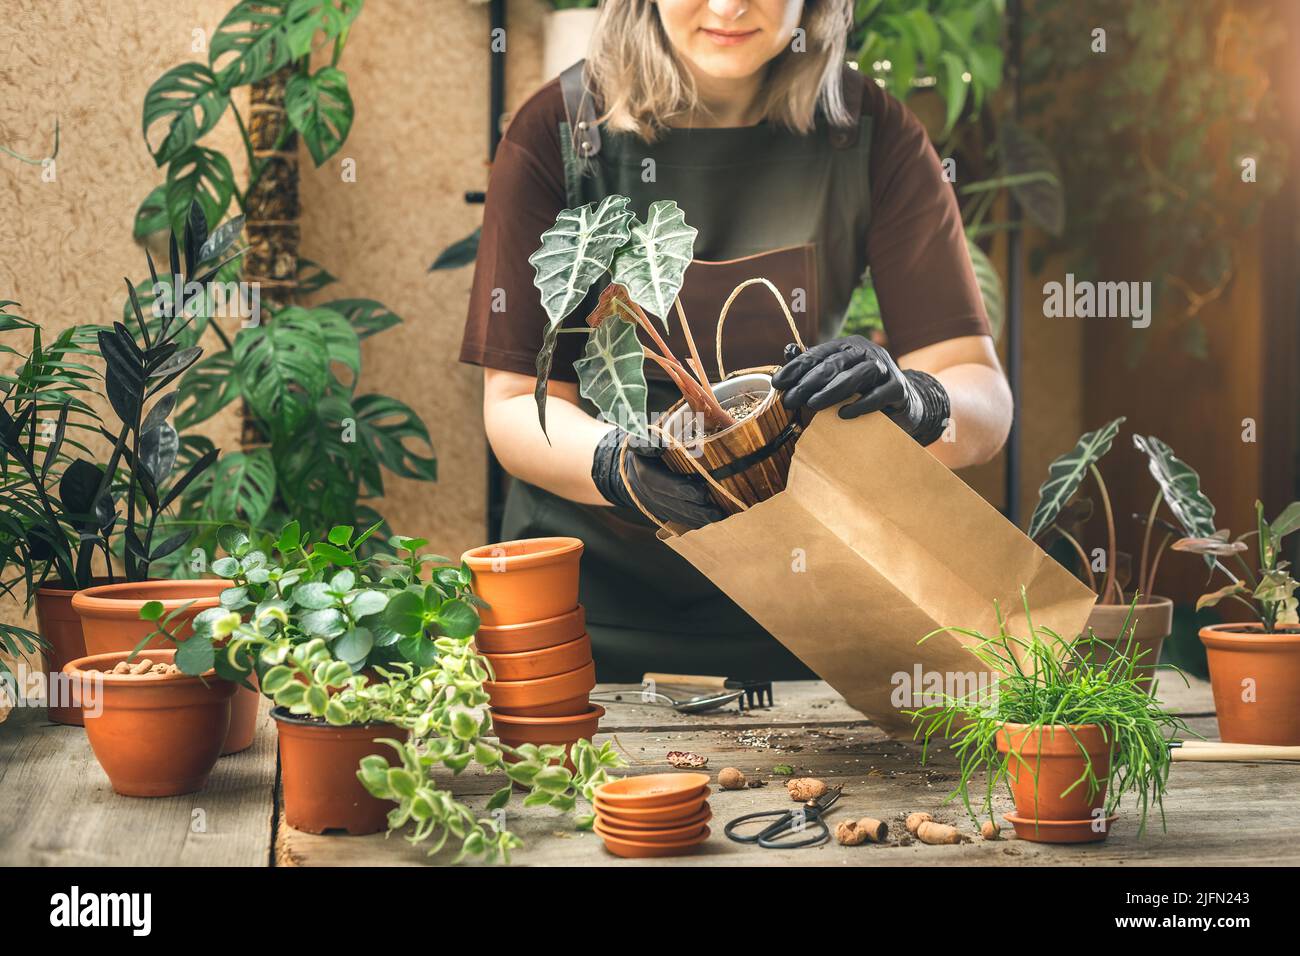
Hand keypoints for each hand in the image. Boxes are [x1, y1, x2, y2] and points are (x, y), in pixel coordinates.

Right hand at [591, 427, 725, 529]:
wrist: (632, 466)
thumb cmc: (645, 447)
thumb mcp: (644, 439)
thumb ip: (650, 440)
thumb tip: (660, 444)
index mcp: (645, 473)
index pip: (665, 484)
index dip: (684, 490)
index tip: (704, 494)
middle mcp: (647, 493)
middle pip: (674, 505)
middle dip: (696, 510)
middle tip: (717, 512)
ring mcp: (653, 505)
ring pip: (676, 515)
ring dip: (697, 518)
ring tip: (718, 516)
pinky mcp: (659, 512)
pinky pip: (677, 519)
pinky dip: (693, 521)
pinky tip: (708, 520)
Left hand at [771, 335, 949, 444]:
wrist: (902, 404)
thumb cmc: (862, 389)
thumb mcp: (837, 376)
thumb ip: (813, 365)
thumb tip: (787, 349)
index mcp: (849, 346)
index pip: (818, 354)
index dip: (796, 367)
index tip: (778, 383)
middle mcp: (867, 351)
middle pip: (835, 364)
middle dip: (809, 382)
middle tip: (790, 400)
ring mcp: (885, 368)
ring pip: (856, 376)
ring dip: (832, 391)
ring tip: (812, 405)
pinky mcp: (898, 388)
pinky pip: (879, 395)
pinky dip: (861, 405)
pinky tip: (844, 414)